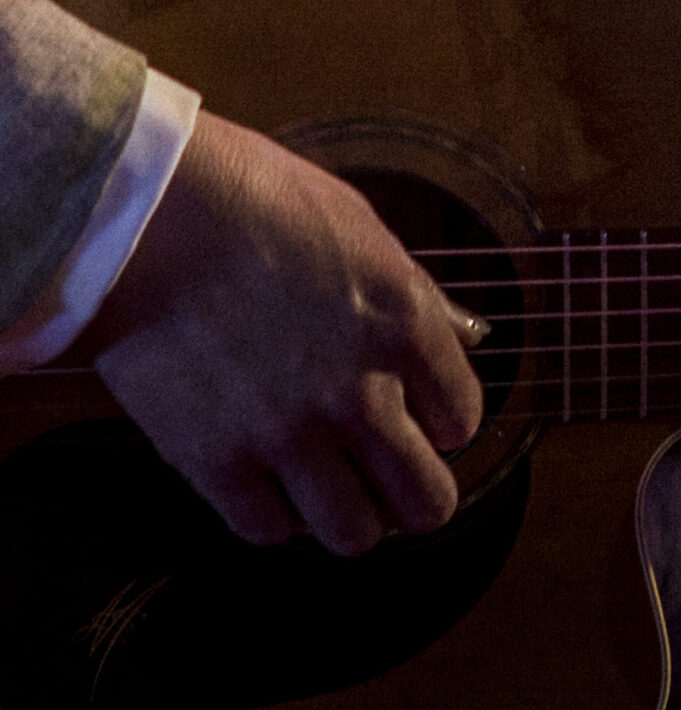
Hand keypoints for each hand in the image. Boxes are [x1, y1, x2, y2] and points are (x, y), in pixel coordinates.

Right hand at [81, 112, 485, 554]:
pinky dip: (274, 515)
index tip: (423, 418)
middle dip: (416, 498)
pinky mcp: (216, 463)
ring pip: (351, 534)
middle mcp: (360, 391)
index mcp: (405, 324)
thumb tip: (466, 336)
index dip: (444, 424)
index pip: (461, 420)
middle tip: (395, 482)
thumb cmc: (262, 205)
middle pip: (423, 502)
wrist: (156, 221)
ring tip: (331, 487)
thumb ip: (418, 298)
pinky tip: (268, 482)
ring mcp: (288, 435)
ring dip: (348, 516)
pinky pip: (268, 531)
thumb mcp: (366, 232)